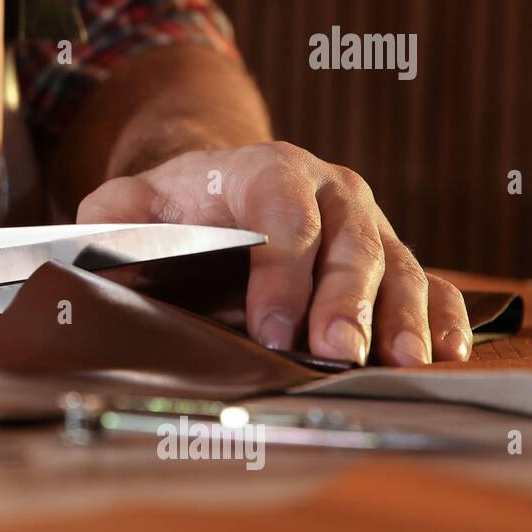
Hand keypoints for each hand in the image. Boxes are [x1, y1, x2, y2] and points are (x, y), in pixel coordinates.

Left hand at [77, 141, 472, 364]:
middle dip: (345, 301)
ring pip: (398, 265)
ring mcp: (368, 225)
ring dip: (401, 315)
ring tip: (398, 361)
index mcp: (269, 170)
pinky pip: (431, 284)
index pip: (284, 218)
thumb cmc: (177, 206)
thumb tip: (91, 252)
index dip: (281, 273)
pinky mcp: (392, 259)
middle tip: (336, 353)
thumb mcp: (131, 202)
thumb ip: (110, 220)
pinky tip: (439, 354)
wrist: (221, 189)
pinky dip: (441, 318)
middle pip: (349, 244)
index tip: (271, 329)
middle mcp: (331, 191)